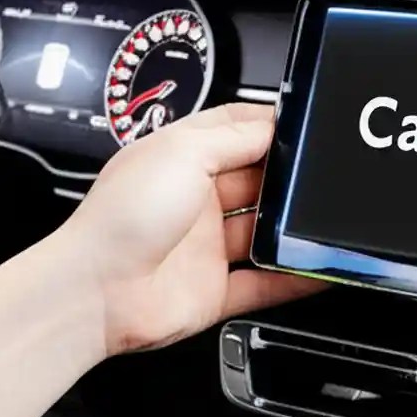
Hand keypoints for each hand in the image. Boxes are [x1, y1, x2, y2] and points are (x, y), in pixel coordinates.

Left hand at [56, 103, 323, 355]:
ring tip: (320, 220)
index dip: (267, 125)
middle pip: (254, 181)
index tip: (302, 125)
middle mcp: (192, 201)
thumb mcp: (183, 151)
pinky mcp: (214, 290)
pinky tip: (316, 269)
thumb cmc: (122, 217)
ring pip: (263, 233)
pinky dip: (293, 279)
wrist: (96, 292)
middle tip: (316, 176)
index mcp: (179, 159)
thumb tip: (273, 126)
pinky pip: (265, 284)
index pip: (232, 130)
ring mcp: (204, 247)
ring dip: (290, 228)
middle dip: (285, 178)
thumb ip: (234, 137)